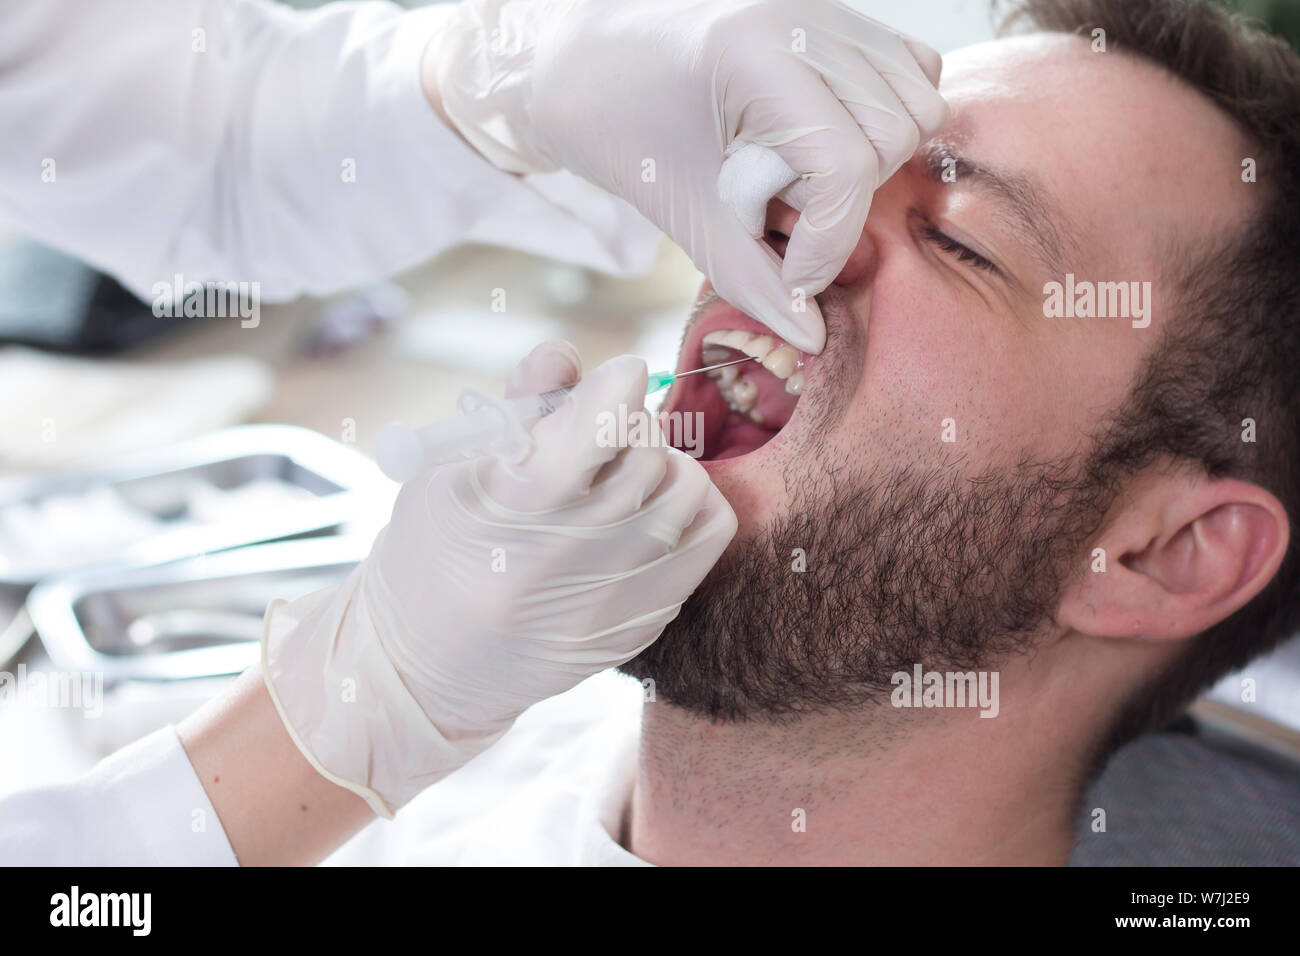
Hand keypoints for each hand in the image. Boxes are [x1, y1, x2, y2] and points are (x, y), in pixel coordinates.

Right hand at [261, 342, 735, 815]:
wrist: (425, 666)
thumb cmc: (432, 549)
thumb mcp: (448, 468)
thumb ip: (517, 404)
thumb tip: (569, 354)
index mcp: (500, 517)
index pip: (590, 436)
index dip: (616, 389)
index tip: (622, 371)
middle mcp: (560, 566)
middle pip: (641, 454)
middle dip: (627, 422)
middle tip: (599, 428)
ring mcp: (610, 602)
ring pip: (684, 488)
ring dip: (661, 460)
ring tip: (620, 468)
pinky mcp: (642, 623)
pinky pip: (708, 534)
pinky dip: (689, 500)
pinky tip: (650, 501)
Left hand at [421, 0, 948, 352]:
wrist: (578, 53)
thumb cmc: (609, 118)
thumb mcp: (675, 206)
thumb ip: (746, 275)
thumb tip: (808, 333)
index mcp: (754, 54)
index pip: (845, 163)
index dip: (826, 242)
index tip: (790, 278)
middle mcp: (803, 18)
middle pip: (893, 134)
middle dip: (841, 200)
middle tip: (773, 216)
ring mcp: (825, 9)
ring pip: (915, 102)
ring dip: (866, 162)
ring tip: (792, 178)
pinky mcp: (834, 17)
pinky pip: (908, 72)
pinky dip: (881, 120)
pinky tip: (820, 145)